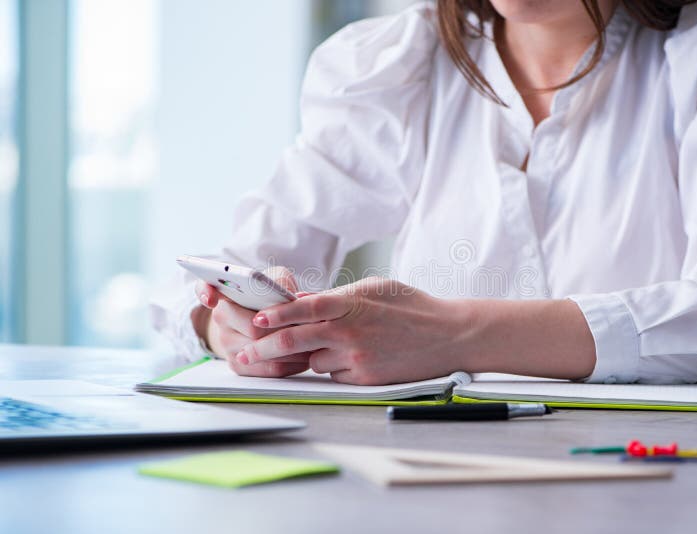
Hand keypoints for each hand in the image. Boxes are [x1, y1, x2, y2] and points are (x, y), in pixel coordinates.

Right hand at [193, 266, 310, 377]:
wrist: (261, 321)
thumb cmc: (270, 297)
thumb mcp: (275, 280)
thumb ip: (279, 281)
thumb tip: (289, 296)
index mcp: (224, 294)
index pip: (204, 288)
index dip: (206, 292)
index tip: (212, 298)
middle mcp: (220, 318)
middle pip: (251, 327)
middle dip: (282, 328)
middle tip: (308, 326)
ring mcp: (226, 344)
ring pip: (260, 350)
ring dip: (290, 348)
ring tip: (314, 342)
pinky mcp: (239, 365)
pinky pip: (267, 368)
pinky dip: (290, 364)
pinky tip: (306, 357)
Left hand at [235, 277, 472, 384]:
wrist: (448, 336)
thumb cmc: (411, 306)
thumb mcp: (374, 288)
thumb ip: (337, 296)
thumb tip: (303, 301)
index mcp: (351, 303)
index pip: (303, 308)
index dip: (276, 315)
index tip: (256, 320)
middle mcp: (350, 332)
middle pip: (294, 342)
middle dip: (264, 349)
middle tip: (245, 356)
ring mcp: (357, 358)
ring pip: (314, 361)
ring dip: (313, 354)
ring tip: (336, 343)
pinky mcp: (364, 378)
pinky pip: (334, 375)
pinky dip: (335, 367)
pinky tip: (356, 355)